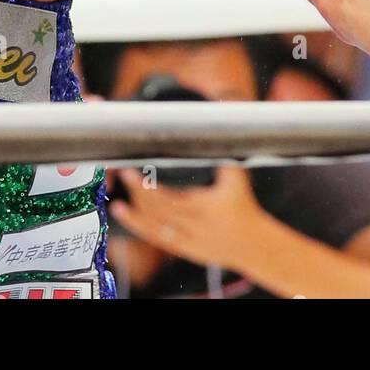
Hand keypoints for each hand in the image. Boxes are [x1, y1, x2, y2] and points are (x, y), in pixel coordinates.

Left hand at [108, 165, 266, 270]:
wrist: (252, 244)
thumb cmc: (244, 206)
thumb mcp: (237, 178)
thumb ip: (223, 152)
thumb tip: (218, 120)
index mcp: (203, 207)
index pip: (167, 198)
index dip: (147, 186)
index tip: (133, 170)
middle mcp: (192, 226)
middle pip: (157, 212)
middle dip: (138, 194)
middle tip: (123, 176)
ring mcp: (186, 240)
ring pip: (154, 229)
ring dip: (134, 217)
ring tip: (117, 204)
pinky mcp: (183, 249)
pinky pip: (157, 239)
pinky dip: (140, 229)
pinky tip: (127, 218)